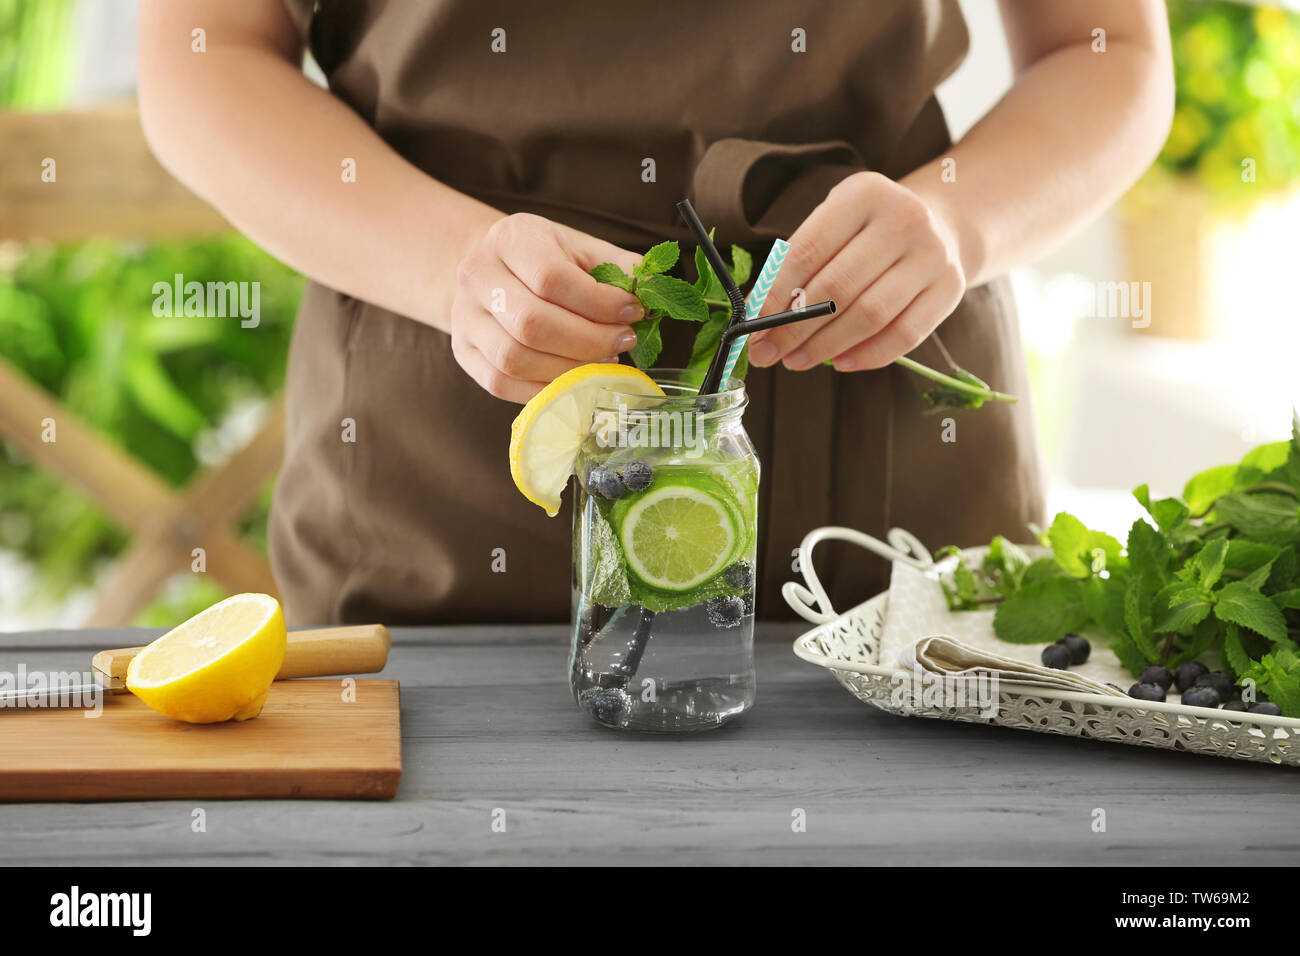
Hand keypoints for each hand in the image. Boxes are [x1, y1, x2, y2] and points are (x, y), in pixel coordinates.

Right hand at [451, 213, 643, 401]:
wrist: (493, 270)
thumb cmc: (547, 260)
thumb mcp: (582, 249)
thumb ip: (620, 267)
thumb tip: (656, 291)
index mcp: (509, 238)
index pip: (552, 278)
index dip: (599, 303)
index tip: (634, 312)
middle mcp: (476, 274)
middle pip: (532, 324)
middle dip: (588, 341)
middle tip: (623, 341)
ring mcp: (464, 317)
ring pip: (515, 359)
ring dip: (569, 369)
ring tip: (602, 361)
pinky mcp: (464, 352)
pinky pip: (502, 384)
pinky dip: (545, 389)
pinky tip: (575, 380)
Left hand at [746, 172, 965, 371]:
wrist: (943, 223)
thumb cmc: (867, 229)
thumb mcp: (832, 224)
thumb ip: (796, 262)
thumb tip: (757, 315)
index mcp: (864, 194)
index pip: (807, 252)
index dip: (774, 296)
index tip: (750, 327)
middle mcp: (904, 219)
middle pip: (838, 288)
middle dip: (794, 329)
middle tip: (768, 352)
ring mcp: (932, 255)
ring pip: (870, 315)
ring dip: (825, 347)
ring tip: (796, 361)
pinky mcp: (950, 288)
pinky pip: (905, 335)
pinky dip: (867, 356)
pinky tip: (839, 363)